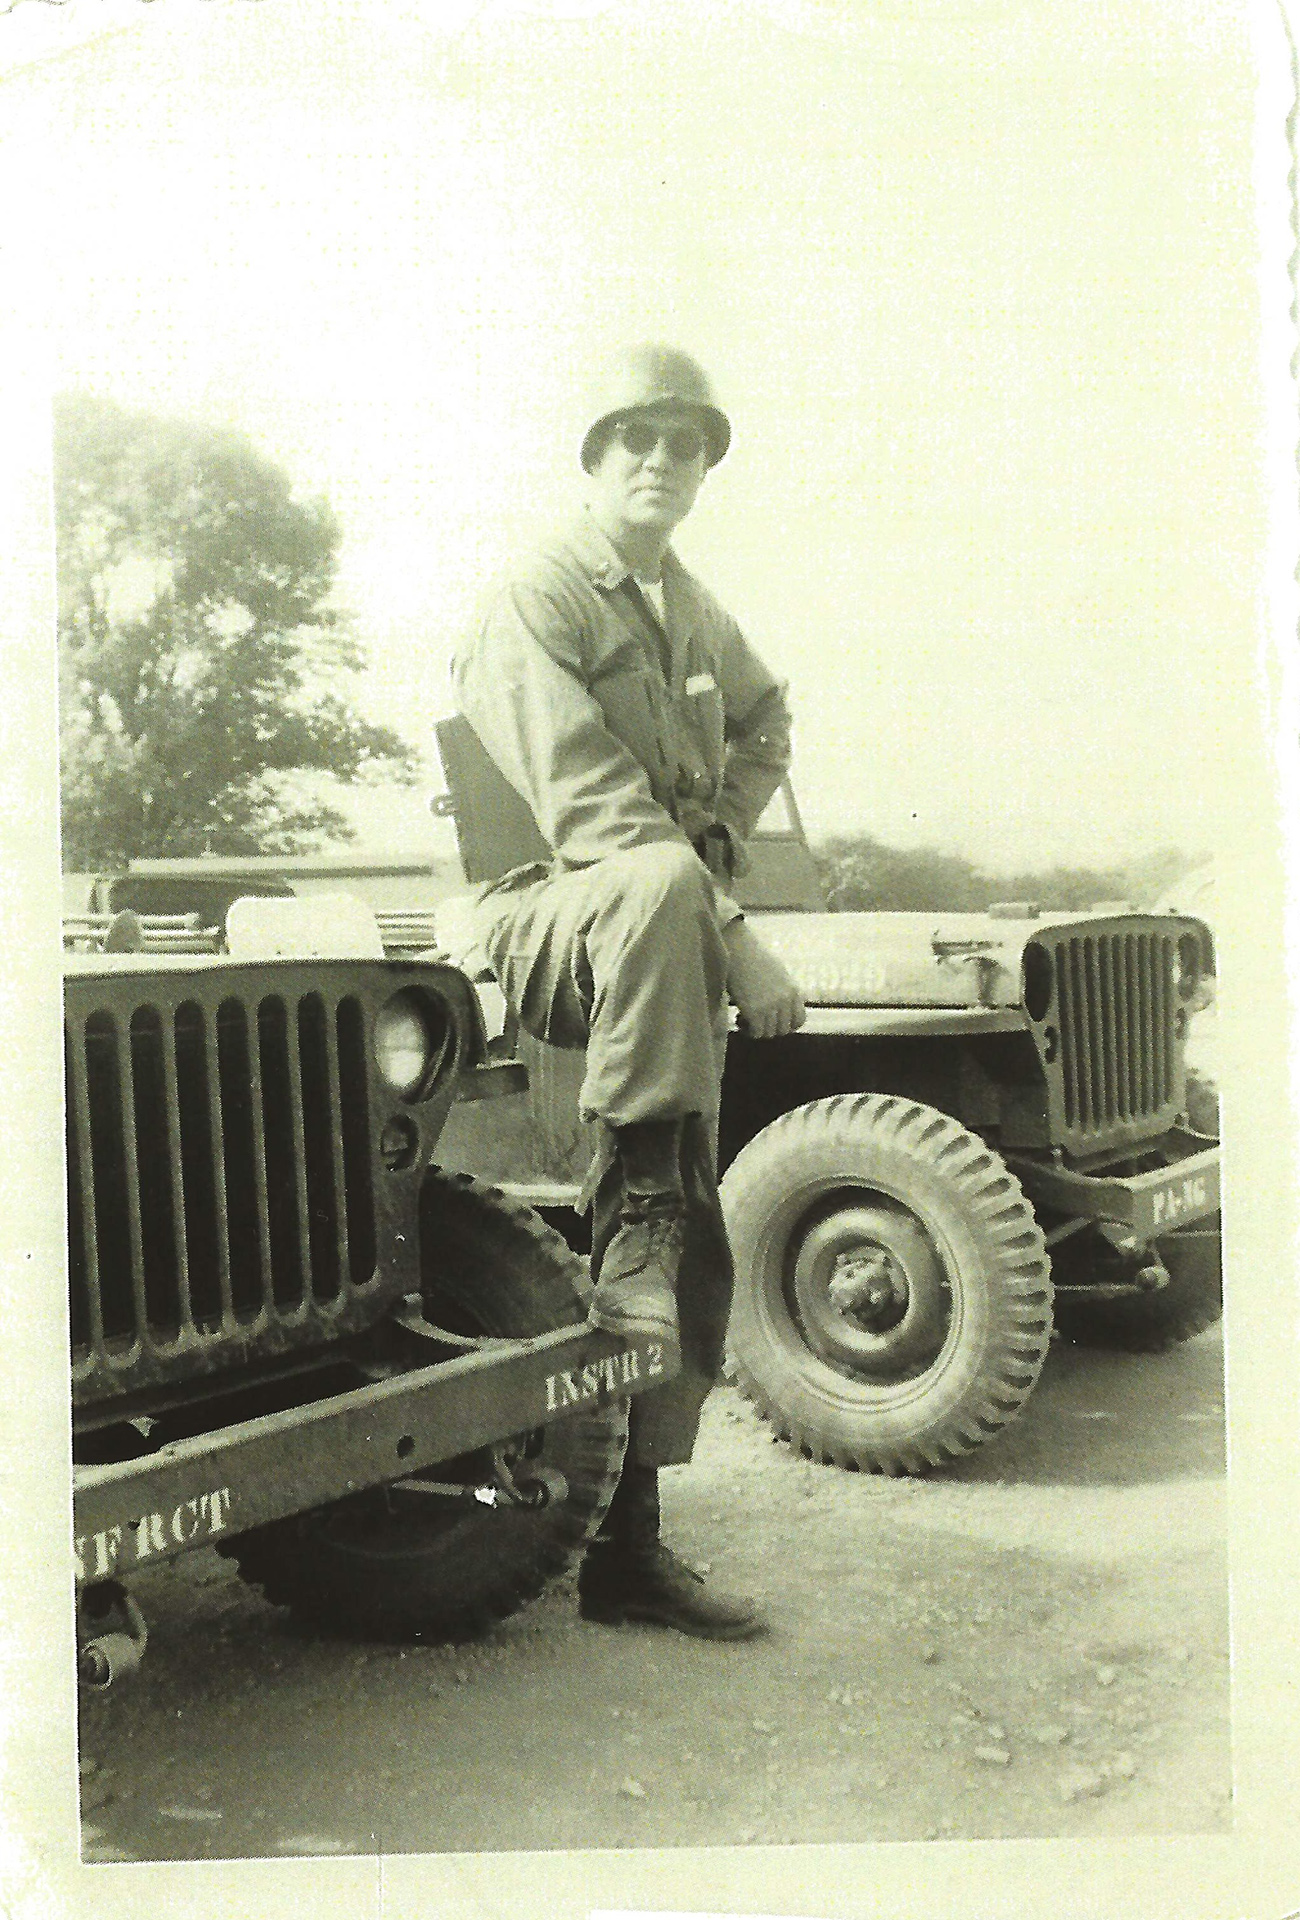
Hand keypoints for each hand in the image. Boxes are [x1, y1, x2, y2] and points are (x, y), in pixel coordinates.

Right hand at [722, 921, 805, 1038]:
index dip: (787, 1025)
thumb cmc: (753, 956)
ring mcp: (770, 1006)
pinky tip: (738, 1018)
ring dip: (757, 1030)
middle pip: (783, 1030)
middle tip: (756, 1021)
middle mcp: (785, 1000)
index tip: (773, 1022)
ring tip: (744, 1018)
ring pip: (769, 1033)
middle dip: (769, 1028)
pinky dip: (747, 1030)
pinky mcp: (754, 1011)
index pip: (799, 1020)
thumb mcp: (777, 973)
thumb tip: (778, 1007)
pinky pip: (756, 1033)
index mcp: (793, 990)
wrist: (738, 948)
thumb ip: (782, 991)